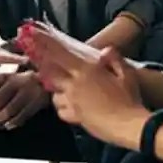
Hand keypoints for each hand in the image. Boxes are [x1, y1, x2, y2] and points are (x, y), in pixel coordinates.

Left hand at [0, 70, 49, 130]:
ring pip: (10, 109)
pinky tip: (6, 125)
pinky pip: (22, 116)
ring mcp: (29, 92)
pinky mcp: (38, 102)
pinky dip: (12, 122)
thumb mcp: (4, 84)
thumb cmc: (18, 85)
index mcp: (5, 76)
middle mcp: (17, 81)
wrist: (46, 83)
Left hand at [19, 23, 147, 146]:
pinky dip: (63, 107)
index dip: (44, 44)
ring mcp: (73, 102)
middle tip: (39, 63)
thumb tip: (105, 51)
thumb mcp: (127, 74)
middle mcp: (75, 85)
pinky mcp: (75, 117)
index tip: (32, 35)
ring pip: (54, 93)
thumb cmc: (129, 99)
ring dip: (56, 89)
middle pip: (50, 73)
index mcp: (86, 71)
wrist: (129, 126)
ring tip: (63, 88)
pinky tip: (70, 106)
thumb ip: (114, 58)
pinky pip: (61, 110)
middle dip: (43, 67)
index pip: (60, 54)